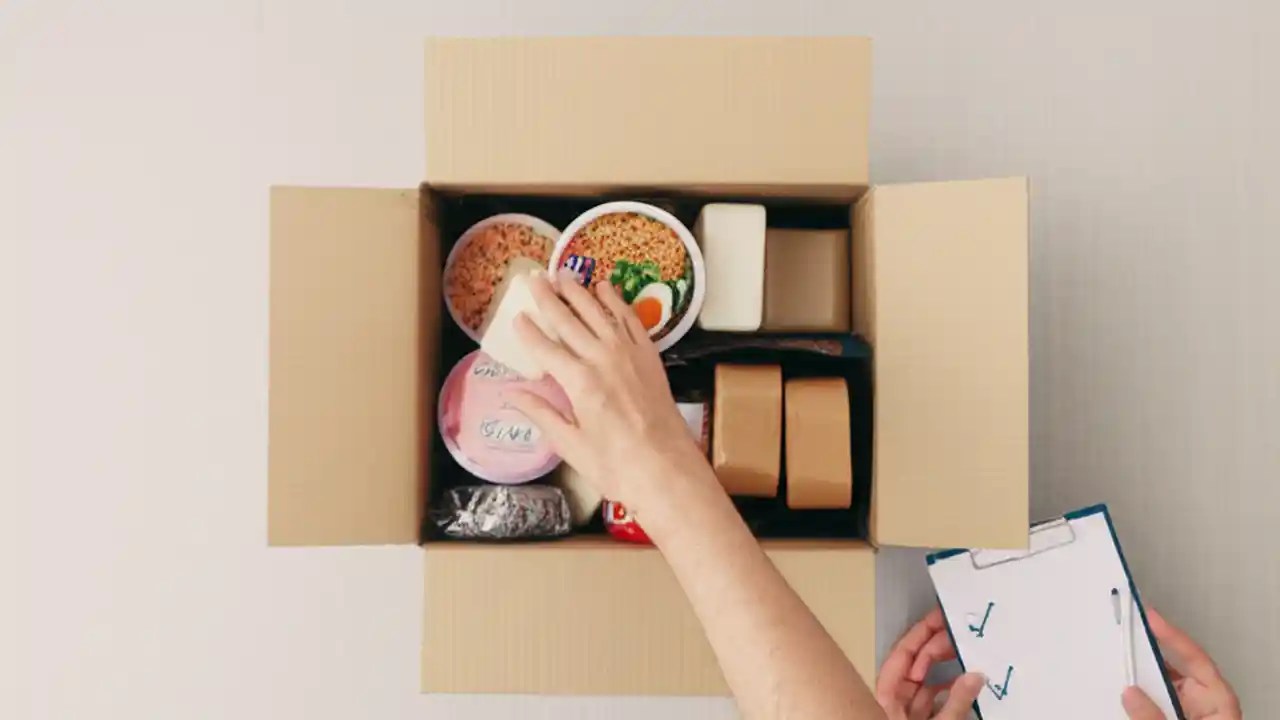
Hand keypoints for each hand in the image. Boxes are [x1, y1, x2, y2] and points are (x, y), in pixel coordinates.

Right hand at [506, 274, 710, 516]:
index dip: (528, 331)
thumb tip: (512, 395)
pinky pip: (630, 320)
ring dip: (579, 292)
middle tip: (533, 278)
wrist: (667, 470)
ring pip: (599, 312)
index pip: (545, 348)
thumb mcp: (571, 445)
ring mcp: (629, 355)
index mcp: (579, 382)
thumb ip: (542, 414)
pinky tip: (605, 289)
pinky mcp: (649, 357)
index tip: (516, 316)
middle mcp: (603, 359)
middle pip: (569, 321)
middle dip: (548, 298)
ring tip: (563, 274)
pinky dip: (616, 302)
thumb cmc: (616, 466)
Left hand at [877, 608, 984, 718]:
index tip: (940, 616)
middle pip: (913, 664)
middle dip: (936, 647)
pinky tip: (964, 682)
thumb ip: (956, 702)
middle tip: (959, 632)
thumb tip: (976, 676)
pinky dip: (947, 689)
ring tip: (965, 651)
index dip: (921, 632)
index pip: (902, 654)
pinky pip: (930, 700)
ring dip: (943, 667)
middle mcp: (892, 701)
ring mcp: (904, 712)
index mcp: (886, 696)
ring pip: (923, 681)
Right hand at [1122, 609, 1240, 719]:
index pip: (1195, 657)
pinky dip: (1137, 690)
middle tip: (1125, 629)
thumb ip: (1154, 716)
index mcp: (1218, 701)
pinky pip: (1152, 698)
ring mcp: (1186, 710)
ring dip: (1139, 672)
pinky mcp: (1170, 715)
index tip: (1149, 616)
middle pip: (1173, 666)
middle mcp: (1203, 702)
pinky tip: (1119, 683)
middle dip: (1147, 650)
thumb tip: (1130, 693)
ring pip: (1159, 682)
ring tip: (1116, 658)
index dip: (1171, 634)